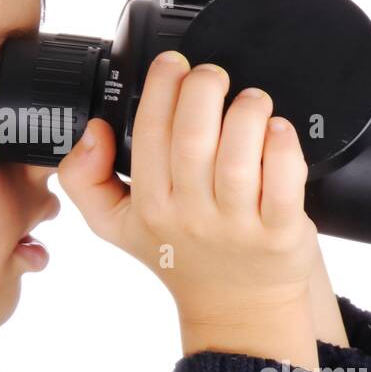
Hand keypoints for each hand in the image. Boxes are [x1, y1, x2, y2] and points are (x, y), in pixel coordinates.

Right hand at [58, 50, 320, 368]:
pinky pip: (285, 185)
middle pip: (193, 138)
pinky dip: (284, 149)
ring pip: (239, 157)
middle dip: (203, 88)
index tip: (173, 63)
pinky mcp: (280, 234)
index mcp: (148, 205)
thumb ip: (85, 179)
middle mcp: (190, 216)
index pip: (149, 133)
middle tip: (212, 74)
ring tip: (251, 100)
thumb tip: (91, 130)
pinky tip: (278, 129)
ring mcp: (236, 227)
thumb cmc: (182, 255)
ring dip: (247, 112)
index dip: (162, 87)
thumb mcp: (117, 224)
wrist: (238, 308)